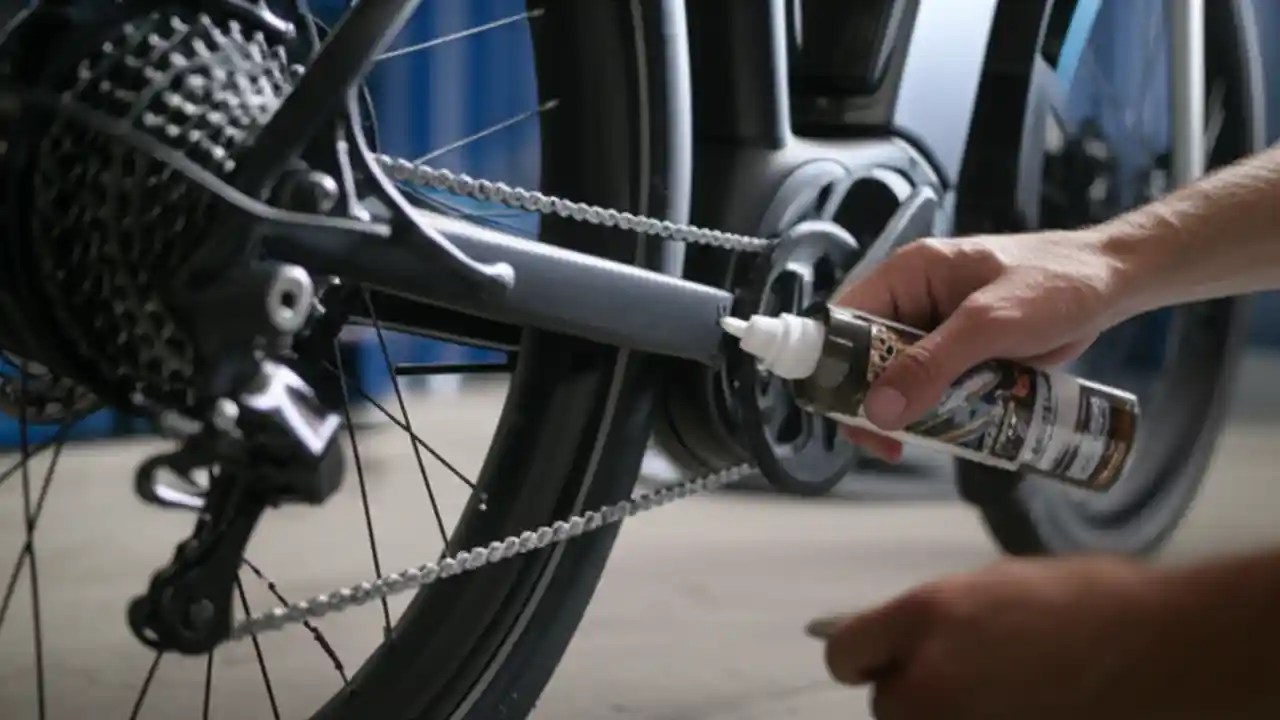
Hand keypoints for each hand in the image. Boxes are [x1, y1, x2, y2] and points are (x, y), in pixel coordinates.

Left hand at [806, 556, 1200, 719]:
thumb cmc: (1091, 600)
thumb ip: (937, 616)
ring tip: (1001, 697)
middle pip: (887, 704)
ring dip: (948, 715)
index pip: (847, 652)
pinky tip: (1025, 706)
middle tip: (964, 679)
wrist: (1167, 650)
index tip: (882, 660)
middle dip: (915, 693)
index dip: (864, 657)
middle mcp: (932, 679)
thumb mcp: (996, 586)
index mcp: (927, 617)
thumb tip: (902, 637)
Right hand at [832, 230, 1129, 460]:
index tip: (842, 408)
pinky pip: (930, 388)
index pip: (845, 318)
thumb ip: (934, 364)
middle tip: (884, 443)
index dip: (831, 363)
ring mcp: (935, 330)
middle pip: (864, 357)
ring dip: (902, 412)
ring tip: (915, 445)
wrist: (1113, 285)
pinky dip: (932, 413)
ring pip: (897, 379)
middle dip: (869, 400)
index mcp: (907, 275)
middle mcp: (911, 300)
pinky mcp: (961, 354)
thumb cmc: (1055, 285)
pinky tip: (944, 435)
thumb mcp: (991, 324)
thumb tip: (879, 410)